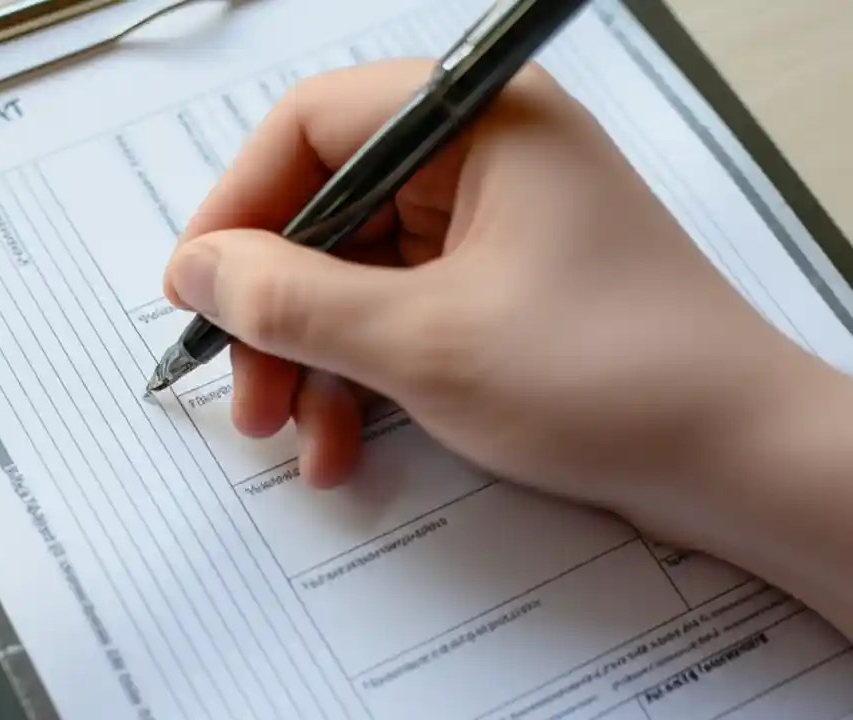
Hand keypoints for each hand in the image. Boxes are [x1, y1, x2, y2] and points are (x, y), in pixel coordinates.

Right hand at [161, 59, 844, 542]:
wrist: (739, 464)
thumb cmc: (603, 377)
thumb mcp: (419, 342)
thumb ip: (289, 299)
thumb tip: (193, 269)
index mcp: (476, 123)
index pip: (313, 127)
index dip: (240, 205)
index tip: (197, 288)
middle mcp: (482, 159)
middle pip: (326, 210)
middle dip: (276, 311)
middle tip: (245, 393)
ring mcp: (492, 226)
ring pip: (354, 274)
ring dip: (311, 359)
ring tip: (294, 438)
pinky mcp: (498, 287)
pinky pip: (397, 313)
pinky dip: (361, 375)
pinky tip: (344, 445)